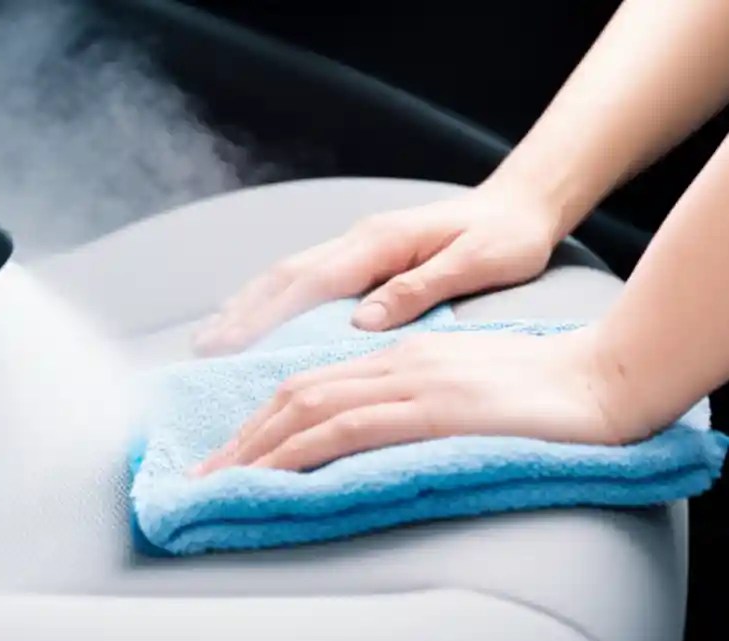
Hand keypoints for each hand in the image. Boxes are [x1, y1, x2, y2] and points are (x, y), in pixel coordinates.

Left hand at [192, 328, 649, 474]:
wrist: (603, 377)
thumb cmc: (545, 390)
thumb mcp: (465, 392)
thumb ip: (415, 406)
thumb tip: (372, 439)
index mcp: (399, 357)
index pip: (311, 385)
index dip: (260, 419)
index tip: (228, 453)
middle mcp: (393, 362)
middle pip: (294, 394)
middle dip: (240, 436)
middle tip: (201, 475)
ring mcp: (410, 381)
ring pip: (310, 409)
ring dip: (256, 447)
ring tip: (219, 482)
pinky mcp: (431, 407)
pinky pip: (350, 427)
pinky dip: (302, 451)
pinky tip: (275, 473)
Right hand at [193, 182, 566, 355]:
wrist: (525, 203)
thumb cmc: (509, 236)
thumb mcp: (477, 262)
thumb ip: (418, 290)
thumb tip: (360, 321)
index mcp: (380, 242)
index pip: (309, 282)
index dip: (266, 316)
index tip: (231, 344)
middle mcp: (359, 240)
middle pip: (284, 277)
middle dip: (241, 313)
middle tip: (203, 348)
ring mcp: (357, 245)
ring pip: (288, 276)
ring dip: (248, 306)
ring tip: (212, 338)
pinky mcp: (364, 257)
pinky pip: (305, 280)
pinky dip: (272, 300)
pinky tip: (255, 318)